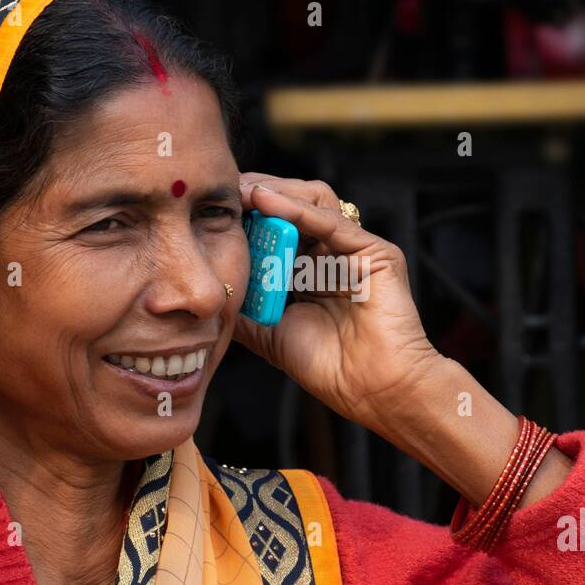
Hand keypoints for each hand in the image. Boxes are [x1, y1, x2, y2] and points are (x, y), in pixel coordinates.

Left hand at [233, 173, 441, 434]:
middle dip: (257, 195)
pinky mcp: (376, 252)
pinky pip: (331, 222)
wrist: (375, 392)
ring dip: (276, 193)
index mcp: (311, 272)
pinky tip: (264, 201)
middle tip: (222, 194)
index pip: (277, 228)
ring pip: (315, 201)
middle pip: (295, 206)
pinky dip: (296, 208)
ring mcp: (356, 251)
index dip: (247, 217)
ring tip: (242, 194)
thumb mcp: (269, 333)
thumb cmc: (331, 369)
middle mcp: (334, 256)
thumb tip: (208, 289)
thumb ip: (243, 306)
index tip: (211, 211)